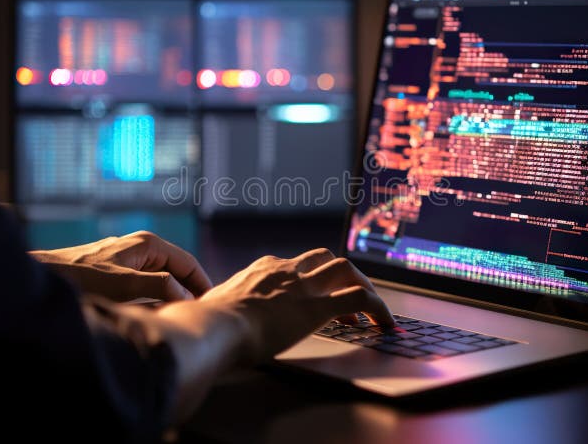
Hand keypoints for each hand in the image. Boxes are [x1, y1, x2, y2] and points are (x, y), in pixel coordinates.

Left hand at [30, 231, 211, 301]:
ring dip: (170, 297)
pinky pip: (144, 286)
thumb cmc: (81, 278)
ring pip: (160, 279)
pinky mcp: (115, 272)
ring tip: (178, 318)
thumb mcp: (126, 285)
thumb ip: (160, 288)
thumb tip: (186, 297)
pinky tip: (152, 315)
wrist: (43, 277)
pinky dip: (153, 299)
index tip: (212, 306)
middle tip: (198, 316)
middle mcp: (140, 248)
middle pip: (176, 270)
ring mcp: (127, 259)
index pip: (188, 263)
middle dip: (188, 292)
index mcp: (148, 244)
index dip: (202, 285)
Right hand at [195, 248, 394, 362]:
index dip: (308, 280)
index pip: (293, 265)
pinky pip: (360, 298)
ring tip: (373, 309)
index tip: (312, 297)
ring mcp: (303, 286)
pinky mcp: (318, 306)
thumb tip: (201, 318)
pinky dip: (378, 308)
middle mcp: (285, 270)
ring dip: (363, 285)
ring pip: (346, 270)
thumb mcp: (211, 310)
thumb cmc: (205, 325)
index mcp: (260, 270)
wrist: (213, 328)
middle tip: (349, 298)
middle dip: (341, 274)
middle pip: (324, 258)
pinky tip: (386, 323)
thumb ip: (217, 309)